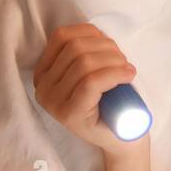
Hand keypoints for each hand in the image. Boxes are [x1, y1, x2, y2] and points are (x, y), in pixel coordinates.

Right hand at [32, 23, 142, 158]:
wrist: (122, 136)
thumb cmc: (110, 99)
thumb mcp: (95, 68)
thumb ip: (88, 49)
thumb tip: (97, 34)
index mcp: (44, 71)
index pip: (62, 36)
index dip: (93, 35)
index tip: (112, 49)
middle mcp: (43, 86)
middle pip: (75, 47)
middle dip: (107, 49)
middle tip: (124, 63)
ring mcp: (53, 102)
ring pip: (84, 63)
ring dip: (114, 61)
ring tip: (127, 71)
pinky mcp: (69, 114)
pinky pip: (91, 82)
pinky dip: (115, 74)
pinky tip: (128, 76)